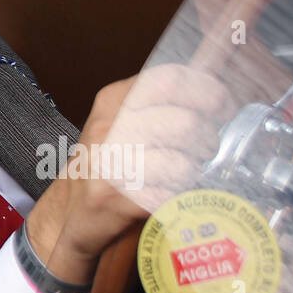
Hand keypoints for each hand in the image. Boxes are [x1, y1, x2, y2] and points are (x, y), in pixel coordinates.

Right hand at [25, 63, 233, 283]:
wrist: (71, 212)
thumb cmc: (106, 163)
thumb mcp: (122, 120)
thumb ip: (160, 101)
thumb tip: (215, 87)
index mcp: (113, 101)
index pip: (170, 80)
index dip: (206, 91)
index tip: (221, 105)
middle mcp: (109, 129)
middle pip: (186, 123)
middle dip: (207, 138)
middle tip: (205, 147)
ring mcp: (111, 165)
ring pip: (183, 163)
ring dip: (193, 171)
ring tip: (184, 172)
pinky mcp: (117, 199)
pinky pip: (171, 195)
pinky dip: (177, 196)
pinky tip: (167, 193)